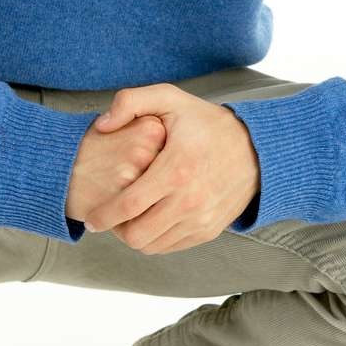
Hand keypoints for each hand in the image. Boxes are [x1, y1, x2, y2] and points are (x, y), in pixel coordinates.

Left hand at [81, 84, 259, 254]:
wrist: (256, 147)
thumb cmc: (206, 122)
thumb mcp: (170, 98)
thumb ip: (130, 102)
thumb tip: (102, 126)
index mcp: (175, 169)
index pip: (128, 206)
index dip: (103, 216)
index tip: (90, 218)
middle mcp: (189, 200)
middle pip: (137, 235)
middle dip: (116, 229)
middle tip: (109, 218)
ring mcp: (201, 219)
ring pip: (153, 245)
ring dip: (135, 236)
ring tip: (128, 219)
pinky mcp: (209, 230)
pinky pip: (172, 246)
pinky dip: (156, 239)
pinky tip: (151, 220)